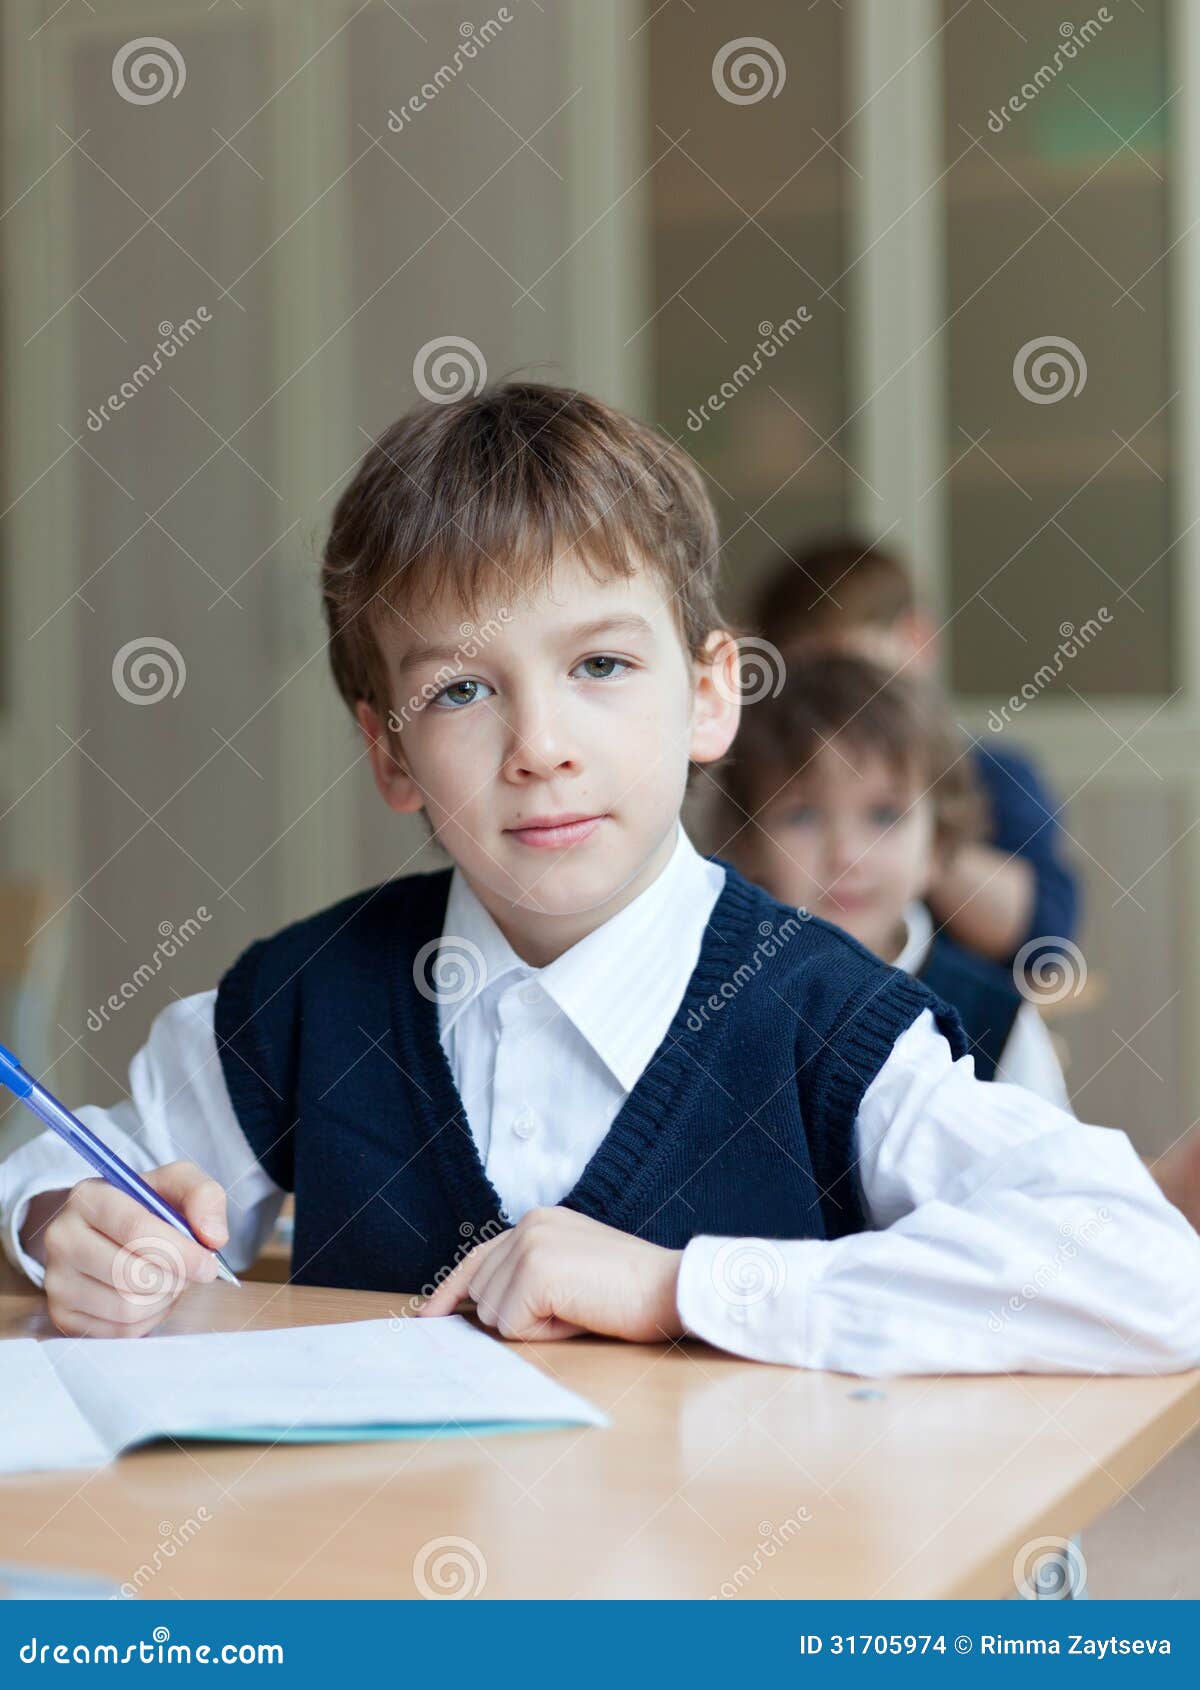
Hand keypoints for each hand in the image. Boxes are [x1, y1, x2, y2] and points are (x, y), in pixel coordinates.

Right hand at [33, 1160, 229, 1337]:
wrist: (108, 1231)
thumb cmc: (147, 1207)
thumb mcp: (179, 1184)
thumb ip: (204, 1197)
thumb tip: (213, 1237)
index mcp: (89, 1197)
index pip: (135, 1228)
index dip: (179, 1252)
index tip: (208, 1264)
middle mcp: (62, 1237)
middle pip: (129, 1273)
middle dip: (174, 1278)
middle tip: (189, 1272)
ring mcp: (57, 1280)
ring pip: (126, 1307)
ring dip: (164, 1299)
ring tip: (170, 1280)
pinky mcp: (62, 1315)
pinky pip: (119, 1331)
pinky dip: (149, 1318)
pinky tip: (151, 1296)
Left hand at [420, 1207, 683, 1342]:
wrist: (671, 1288)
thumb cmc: (629, 1292)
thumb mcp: (571, 1271)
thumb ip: (529, 1275)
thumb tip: (484, 1310)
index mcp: (538, 1222)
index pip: (478, 1258)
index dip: (450, 1292)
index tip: (429, 1317)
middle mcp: (528, 1225)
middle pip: (482, 1293)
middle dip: (518, 1316)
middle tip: (572, 1308)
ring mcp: (530, 1245)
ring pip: (494, 1314)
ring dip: (532, 1326)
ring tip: (577, 1310)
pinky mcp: (535, 1271)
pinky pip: (513, 1325)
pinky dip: (543, 1333)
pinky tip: (577, 1315)